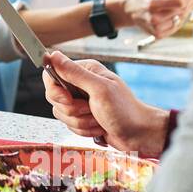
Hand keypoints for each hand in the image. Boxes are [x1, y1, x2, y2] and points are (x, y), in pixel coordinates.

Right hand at [42, 51, 169, 156]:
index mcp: (85, 71)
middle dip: (72, 110)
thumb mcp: (99, 89)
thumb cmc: (125, 111)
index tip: (67, 99)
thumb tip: (53, 55)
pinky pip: (69, 125)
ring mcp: (81, 102)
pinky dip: (84, 130)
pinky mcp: (83, 117)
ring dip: (80, 122)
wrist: (140, 135)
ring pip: (61, 114)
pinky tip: (99, 128)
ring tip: (98, 120)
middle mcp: (80, 85)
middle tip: (90, 109)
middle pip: (54, 97)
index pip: (52, 75)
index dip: (55, 91)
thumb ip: (74, 73)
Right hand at [113, 0, 192, 37]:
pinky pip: (176, 26)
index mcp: (151, 3)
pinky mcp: (158, 34)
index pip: (178, 2)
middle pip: (182, 10)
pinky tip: (182, 11)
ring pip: (181, 18)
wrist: (127, 11)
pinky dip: (180, 18)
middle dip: (191, 0)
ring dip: (187, 9)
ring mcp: (156, 27)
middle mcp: (154, 17)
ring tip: (191, 0)